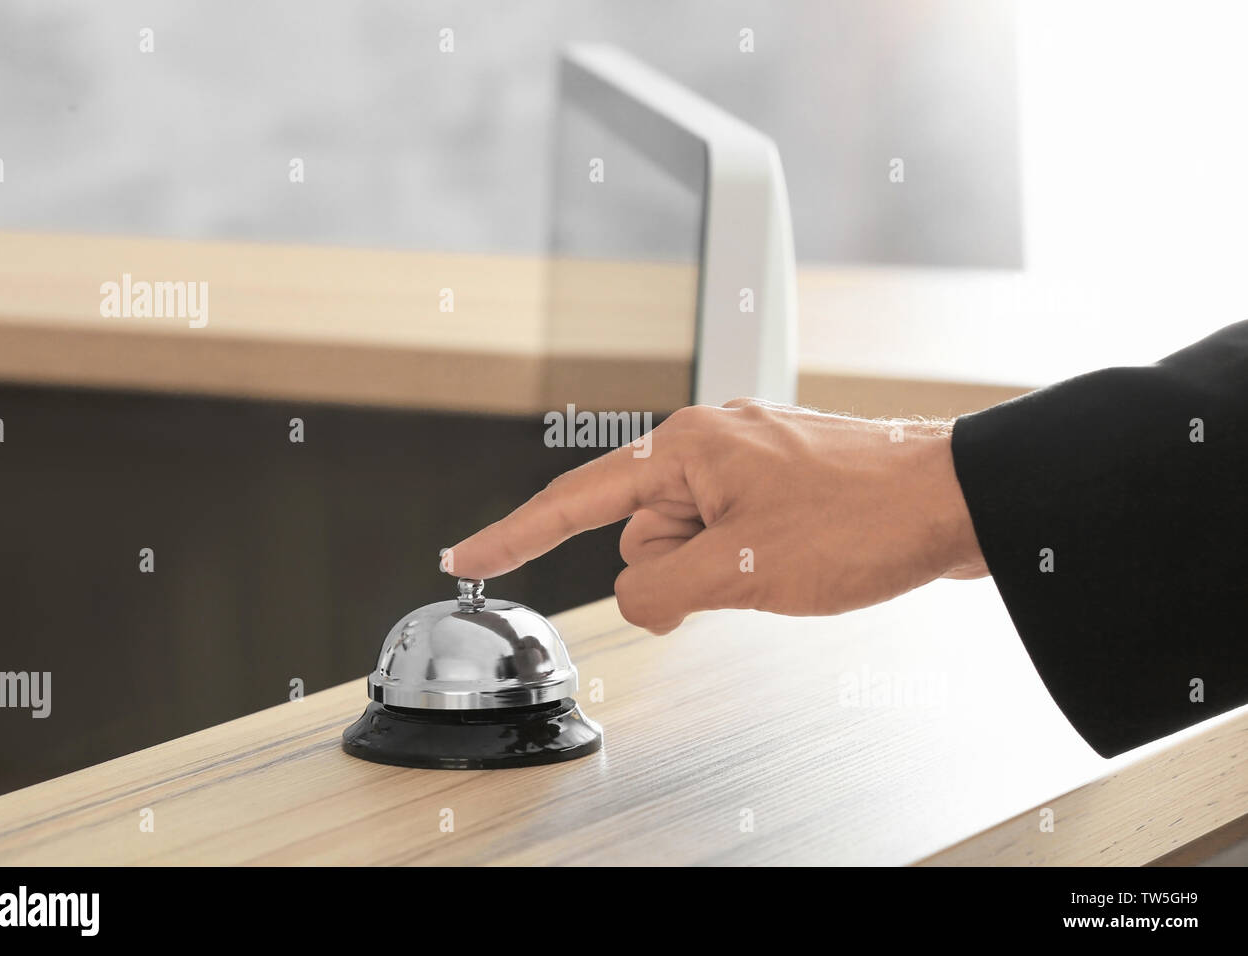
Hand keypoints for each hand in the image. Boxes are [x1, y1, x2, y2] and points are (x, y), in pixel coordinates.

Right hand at [445, 398, 987, 633]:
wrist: (959, 501)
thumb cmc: (863, 517)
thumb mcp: (740, 569)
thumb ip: (659, 590)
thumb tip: (637, 597)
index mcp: (684, 446)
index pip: (574, 500)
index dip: (513, 535)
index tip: (465, 555)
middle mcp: (709, 441)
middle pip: (640, 534)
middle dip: (677, 572)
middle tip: (746, 572)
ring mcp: (748, 460)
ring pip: (689, 543)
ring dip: (721, 571)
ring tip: (788, 562)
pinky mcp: (780, 482)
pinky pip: (731, 536)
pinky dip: (748, 563)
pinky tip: (798, 559)